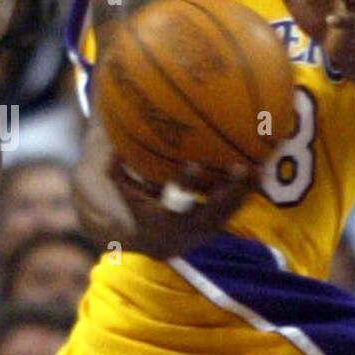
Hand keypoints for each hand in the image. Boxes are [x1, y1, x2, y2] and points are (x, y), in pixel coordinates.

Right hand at [75, 123, 255, 260]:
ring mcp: (189, 237)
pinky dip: (242, 194)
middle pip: (202, 218)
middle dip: (223, 195)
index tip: (194, 164)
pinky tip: (259, 170)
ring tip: (258, 168)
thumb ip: (104, 154)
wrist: (116, 229)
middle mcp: (168, 236)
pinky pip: (226, 214)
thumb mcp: (96, 176)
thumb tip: (106, 118)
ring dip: (240, 194)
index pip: (165, 207)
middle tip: (239, 169)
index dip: (181, 186)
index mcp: (144, 223)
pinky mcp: (204, 232)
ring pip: (219, 218)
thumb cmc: (108, 191)